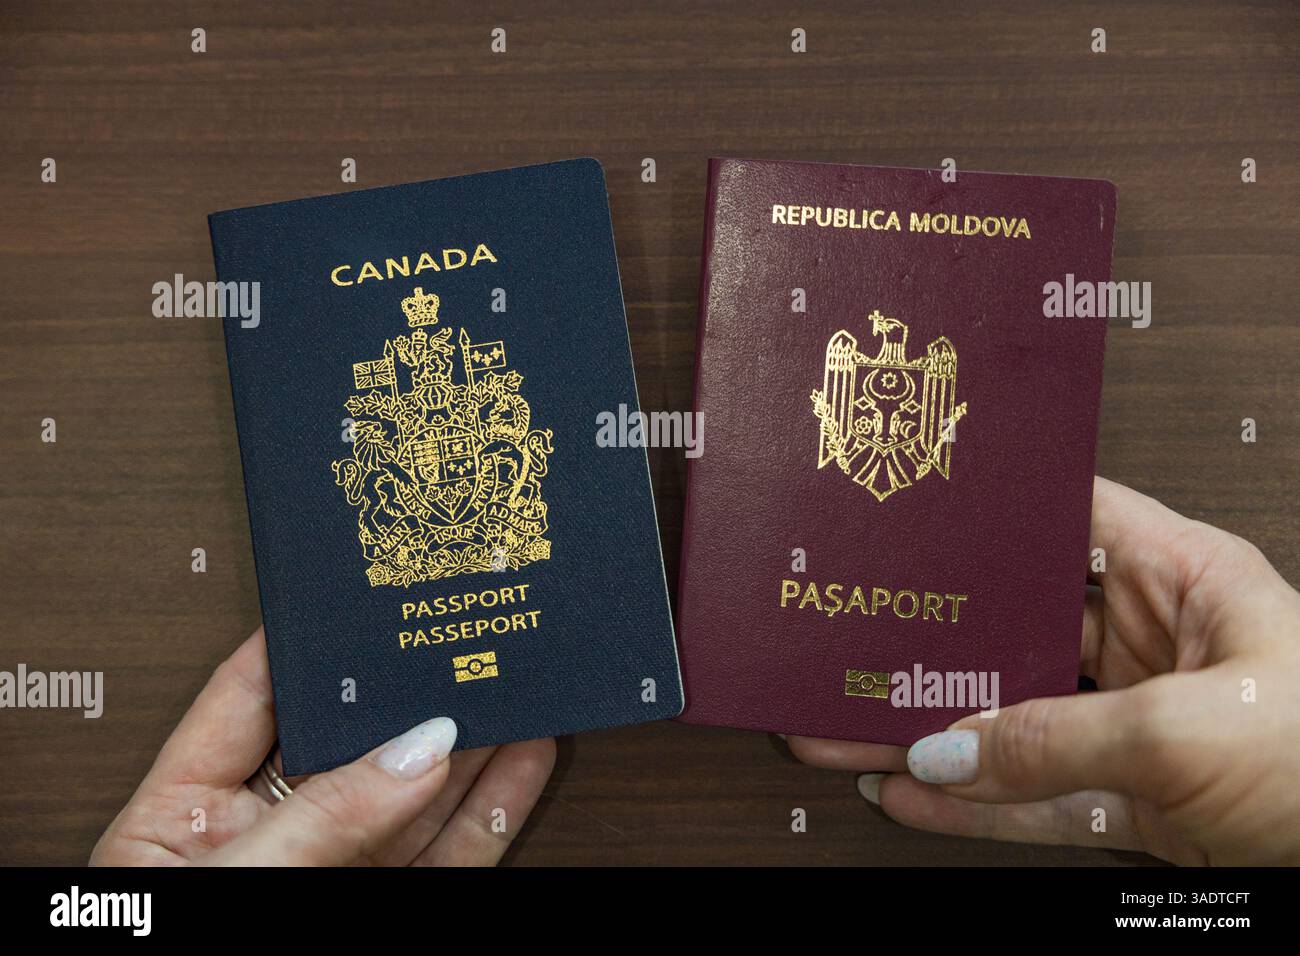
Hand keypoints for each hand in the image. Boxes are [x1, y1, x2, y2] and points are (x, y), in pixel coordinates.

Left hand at [91, 629, 554, 865]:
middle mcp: (264, 839)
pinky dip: (495, 808)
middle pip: (350, 741)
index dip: (305, 642)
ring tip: (518, 688)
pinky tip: (525, 762)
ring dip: (472, 741)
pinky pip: (449, 856)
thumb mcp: (237, 886)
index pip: (248, 698)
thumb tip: (414, 750)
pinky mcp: (387, 909)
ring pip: (414, 793)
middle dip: (410, 691)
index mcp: (184, 815)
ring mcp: (334, 876)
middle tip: (464, 642)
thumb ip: (324, 820)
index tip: (361, 594)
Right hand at [786, 476, 1299, 864]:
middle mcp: (1154, 642)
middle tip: (857, 643)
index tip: (917, 513)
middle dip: (936, 644)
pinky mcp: (1138, 799)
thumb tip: (952, 747)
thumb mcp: (1190, 731)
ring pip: (1016, 720)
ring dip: (935, 731)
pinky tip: (914, 794)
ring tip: (852, 726)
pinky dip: (974, 803)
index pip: (1069, 518)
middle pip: (1020, 631)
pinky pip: (1037, 795)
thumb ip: (1058, 738)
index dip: (996, 511)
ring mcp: (1141, 724)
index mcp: (1185, 578)